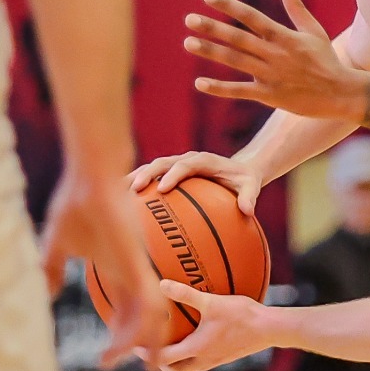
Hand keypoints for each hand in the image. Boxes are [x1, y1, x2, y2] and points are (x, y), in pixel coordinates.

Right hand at [40, 165, 175, 364]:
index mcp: (118, 269)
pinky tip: (135, 347)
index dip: (118, 333)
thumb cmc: (76, 203)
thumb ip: (52, 269)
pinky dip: (144, 328)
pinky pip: (148, 304)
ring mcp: (139, 270)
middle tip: (111, 365)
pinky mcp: (139, 264)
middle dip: (131, 345)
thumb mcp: (58, 243)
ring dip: (142, 344)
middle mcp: (133, 273)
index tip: (103, 354)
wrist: (92, 176)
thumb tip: (46, 294)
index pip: (123, 309)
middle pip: (139, 319)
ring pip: (150, 318)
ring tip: (139, 365)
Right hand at [129, 150, 263, 216]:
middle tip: (134, 190)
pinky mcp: (170, 173)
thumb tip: (247, 211)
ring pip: (151, 168)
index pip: (186, 165)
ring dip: (135, 178)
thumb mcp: (252, 185)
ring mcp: (176, 165)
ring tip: (117, 193)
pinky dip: (137, 185)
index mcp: (204, 160)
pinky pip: (151, 178)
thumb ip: (249, 196)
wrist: (239, 170)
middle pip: (162, 163)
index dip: (174, 174)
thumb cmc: (245, 180)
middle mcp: (186, 159)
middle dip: (147, 174)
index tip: (163, 189)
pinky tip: (121, 202)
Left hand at [147, 281, 275, 370]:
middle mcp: (205, 359)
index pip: (163, 357)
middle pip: (176, 370)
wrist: (270, 329)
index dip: (147, 353)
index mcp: (197, 348)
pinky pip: (204, 361)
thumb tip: (161, 285)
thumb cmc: (242, 315)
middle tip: (150, 352)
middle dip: (161, 364)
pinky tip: (197, 340)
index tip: (135, 346)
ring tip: (170, 348)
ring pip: (191, 368)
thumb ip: (185, 294)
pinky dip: (193, 356)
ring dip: (177, 361)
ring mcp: (217, 360)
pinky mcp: (227, 357)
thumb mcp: (212, 302)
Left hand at [185, 0, 364, 119]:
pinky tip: (200, 82)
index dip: (229, 6)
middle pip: (238, 38)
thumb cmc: (327, 60)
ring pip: (235, 61)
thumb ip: (296, 7)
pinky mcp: (269, 96)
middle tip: (189, 19)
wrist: (341, 94)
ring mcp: (271, 75)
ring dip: (211, 52)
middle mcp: (275, 54)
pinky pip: (240, 91)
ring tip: (188, 42)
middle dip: (213, 28)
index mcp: (284, 36)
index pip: (252, 16)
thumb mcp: (314, 31)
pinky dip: (219, 88)